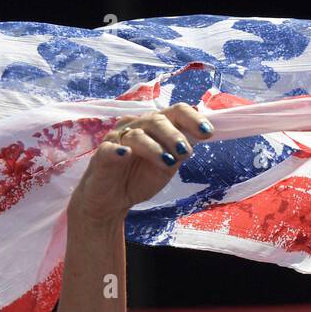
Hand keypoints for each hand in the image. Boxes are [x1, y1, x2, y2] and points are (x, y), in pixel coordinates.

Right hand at [67, 103, 214, 227]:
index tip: (208, 133)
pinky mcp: (102, 155)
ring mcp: (118, 139)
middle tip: (185, 152)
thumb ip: (180, 151)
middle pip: (157, 121)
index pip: (175, 112)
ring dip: (154, 149)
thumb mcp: (167, 166)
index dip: (192, 119)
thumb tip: (201, 137)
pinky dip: (118, 151)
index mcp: (156, 126)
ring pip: (137, 136)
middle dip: (174, 135)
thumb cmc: (139, 178)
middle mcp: (137, 127)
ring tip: (168, 163)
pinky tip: (126, 155)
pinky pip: (109, 149)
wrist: (112, 199)